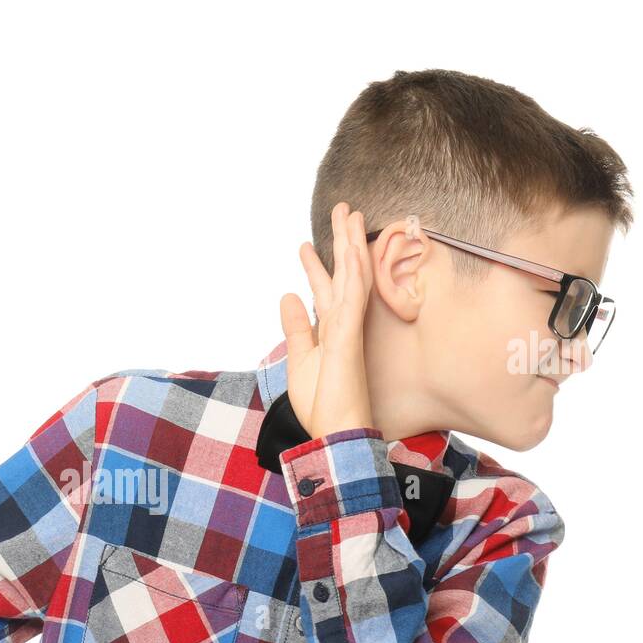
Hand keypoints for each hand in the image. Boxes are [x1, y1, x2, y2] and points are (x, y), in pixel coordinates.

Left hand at [282, 201, 374, 439]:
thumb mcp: (299, 359)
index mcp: (330, 332)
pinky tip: (353, 250)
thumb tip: (288, 296)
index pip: (324, 290)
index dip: (316, 266)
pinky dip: (354, 274)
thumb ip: (296, 328)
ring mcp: (349, 330)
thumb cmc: (323, 404)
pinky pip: (354, 299)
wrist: (335, 433)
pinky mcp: (349, 338)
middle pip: (343, 274)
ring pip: (353, 277)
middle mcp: (343, 325)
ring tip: (349, 213)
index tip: (306, 245)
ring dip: (351, 245)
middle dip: (341, 242)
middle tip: (340, 209)